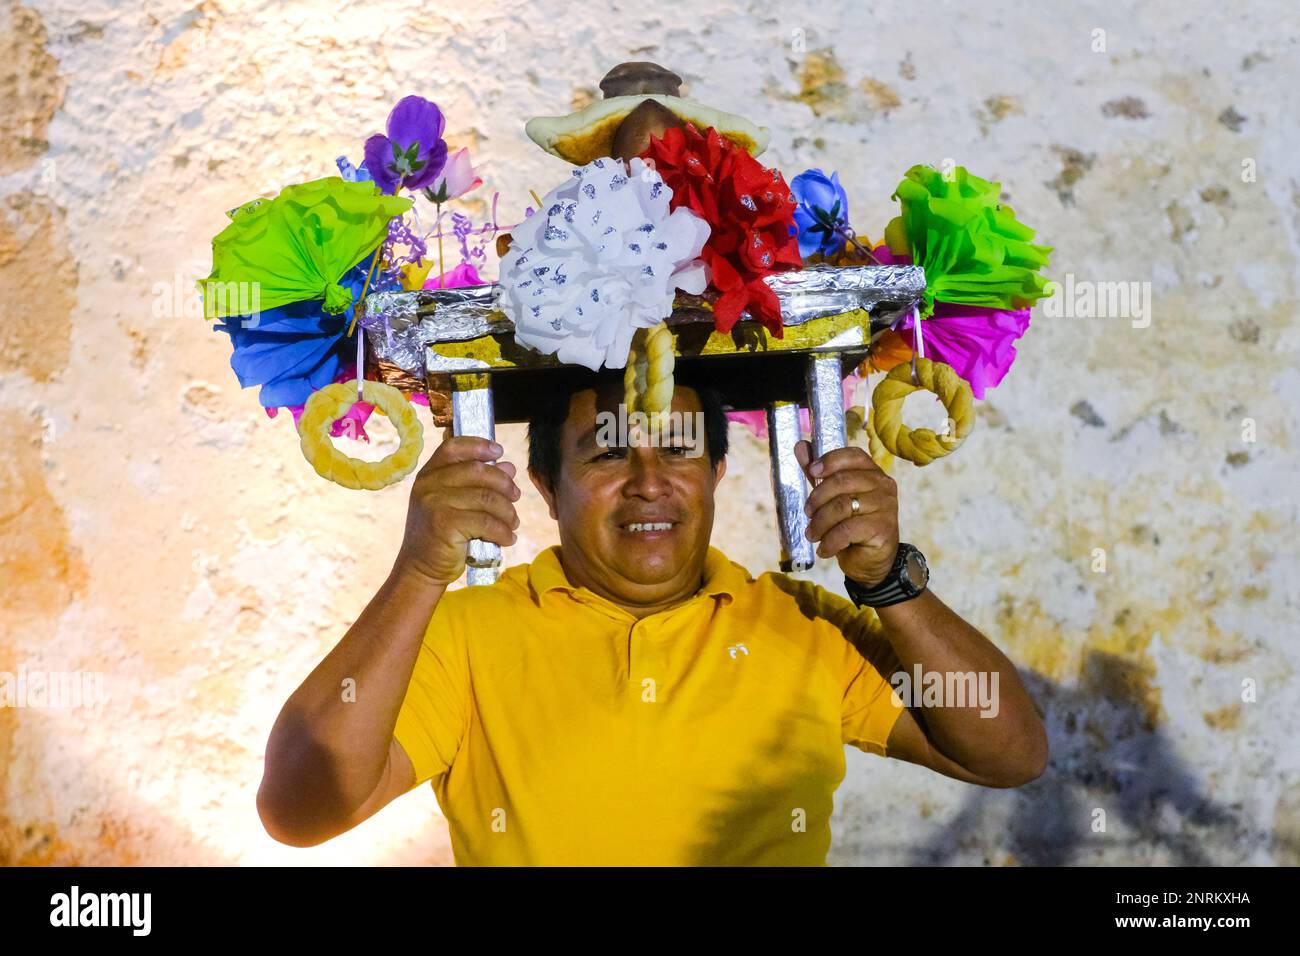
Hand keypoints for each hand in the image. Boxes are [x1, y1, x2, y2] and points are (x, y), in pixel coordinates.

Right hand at [394, 431, 521, 587]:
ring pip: (487, 498)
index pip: (454, 447)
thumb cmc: (441, 534)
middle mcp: (428, 485)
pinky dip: (503, 531)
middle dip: (504, 483)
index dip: (479, 445)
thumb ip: (476, 483)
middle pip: (478, 471)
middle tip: (515, 496)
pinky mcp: (445, 524)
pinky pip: (487, 522)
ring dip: (508, 511)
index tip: (499, 452)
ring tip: (513, 522)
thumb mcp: (453, 503)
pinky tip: (507, 538)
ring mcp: (435, 503)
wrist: (421, 568)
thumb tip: (508, 465)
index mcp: (429, 475)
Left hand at [794, 439, 899, 587]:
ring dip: (820, 523)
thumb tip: (800, 446)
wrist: (870, 562)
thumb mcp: (832, 498)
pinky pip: (847, 530)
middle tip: (807, 513)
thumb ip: (818, 474)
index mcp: (872, 472)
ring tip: (812, 535)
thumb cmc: (851, 525)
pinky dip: (830, 541)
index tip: (812, 472)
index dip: (830, 460)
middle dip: (817, 498)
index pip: (853, 456)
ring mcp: (886, 506)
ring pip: (843, 506)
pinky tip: (824, 549)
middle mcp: (883, 485)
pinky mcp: (883, 528)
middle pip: (842, 481)